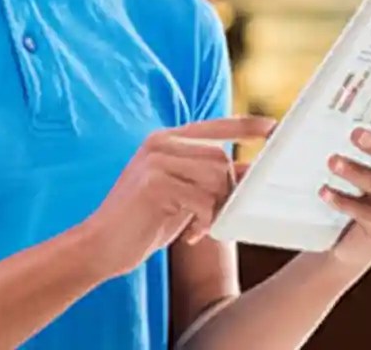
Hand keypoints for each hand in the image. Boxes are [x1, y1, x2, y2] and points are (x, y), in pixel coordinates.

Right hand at [83, 116, 275, 275]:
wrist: (99, 246)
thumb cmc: (143, 222)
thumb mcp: (181, 196)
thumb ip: (208, 180)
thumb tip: (250, 172)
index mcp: (165, 141)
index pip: (213, 126)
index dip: (244, 126)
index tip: (271, 127)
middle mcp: (160, 143)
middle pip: (221, 158)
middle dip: (227, 193)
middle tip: (213, 220)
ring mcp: (156, 160)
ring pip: (216, 178)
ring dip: (216, 210)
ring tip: (199, 228)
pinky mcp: (155, 183)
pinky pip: (203, 200)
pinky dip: (204, 222)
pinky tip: (189, 236)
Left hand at [320, 112, 370, 271]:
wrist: (342, 241)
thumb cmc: (349, 190)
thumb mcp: (354, 162)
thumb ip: (350, 140)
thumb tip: (312, 112)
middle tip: (354, 134)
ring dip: (357, 172)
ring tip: (332, 161)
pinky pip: (366, 211)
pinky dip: (343, 200)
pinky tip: (323, 192)